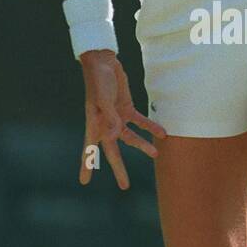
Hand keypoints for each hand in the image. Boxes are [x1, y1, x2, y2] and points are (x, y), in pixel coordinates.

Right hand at [78, 50, 166, 189]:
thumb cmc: (99, 79)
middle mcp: (105, 123)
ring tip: (155, 154)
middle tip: (124, 186)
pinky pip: (140, 121)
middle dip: (119, 167)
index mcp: (94, 123)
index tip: (84, 181)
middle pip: (112, 150)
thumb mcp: (103, 97)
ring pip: (130, 137)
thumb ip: (110, 116)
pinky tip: (162, 133)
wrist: (104, 60)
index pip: (90, 148)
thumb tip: (115, 135)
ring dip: (142, 145)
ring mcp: (116, 117)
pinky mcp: (127, 108)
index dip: (88, 165)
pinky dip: (150, 127)